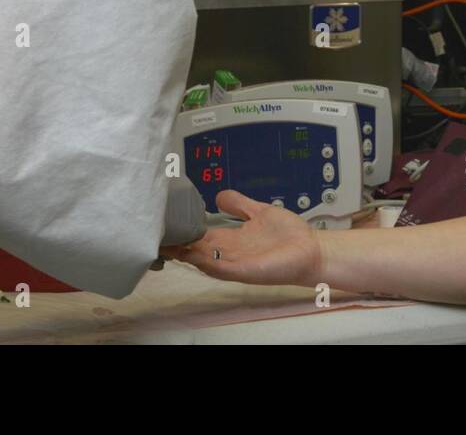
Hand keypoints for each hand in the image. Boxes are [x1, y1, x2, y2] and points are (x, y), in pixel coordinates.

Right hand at [159, 189, 324, 285]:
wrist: (311, 250)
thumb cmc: (287, 235)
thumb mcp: (258, 211)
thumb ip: (238, 204)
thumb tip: (218, 194)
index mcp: (230, 239)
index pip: (198, 236)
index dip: (181, 230)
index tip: (163, 222)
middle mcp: (229, 252)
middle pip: (195, 248)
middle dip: (176, 243)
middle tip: (155, 234)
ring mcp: (236, 262)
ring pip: (203, 259)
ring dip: (186, 253)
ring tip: (168, 243)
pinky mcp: (246, 271)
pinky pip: (222, 268)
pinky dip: (207, 262)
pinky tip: (194, 254)